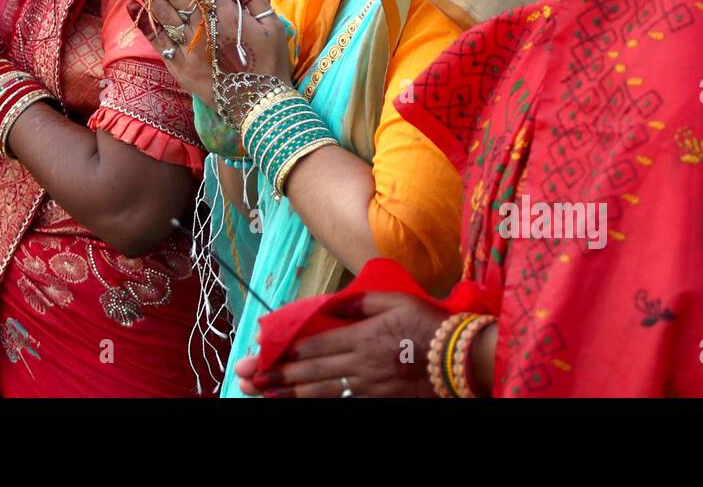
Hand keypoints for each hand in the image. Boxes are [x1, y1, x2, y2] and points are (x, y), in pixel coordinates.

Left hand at [122, 0, 291, 108]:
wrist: (259, 104)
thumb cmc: (270, 63)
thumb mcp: (271, 24)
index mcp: (223, 12)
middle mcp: (201, 25)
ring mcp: (187, 46)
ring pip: (159, 11)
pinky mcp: (178, 66)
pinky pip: (156, 40)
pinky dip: (143, 22)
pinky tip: (130, 5)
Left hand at [239, 292, 451, 397]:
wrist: (456, 358)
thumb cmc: (425, 323)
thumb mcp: (392, 300)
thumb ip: (357, 302)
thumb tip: (330, 303)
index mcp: (359, 336)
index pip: (312, 343)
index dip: (283, 348)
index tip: (259, 350)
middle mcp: (358, 364)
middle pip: (308, 370)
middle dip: (274, 374)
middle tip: (246, 377)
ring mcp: (366, 387)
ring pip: (319, 391)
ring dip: (287, 392)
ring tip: (261, 393)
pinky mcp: (376, 400)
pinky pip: (340, 403)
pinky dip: (316, 402)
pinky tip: (298, 403)